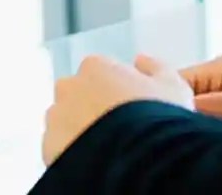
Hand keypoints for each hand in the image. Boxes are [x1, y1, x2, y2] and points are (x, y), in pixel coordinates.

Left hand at [42, 54, 192, 165]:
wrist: (139, 159)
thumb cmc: (159, 120)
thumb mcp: (173, 87)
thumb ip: (156, 68)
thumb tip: (142, 60)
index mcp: (96, 67)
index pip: (101, 75)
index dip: (118, 94)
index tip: (132, 112)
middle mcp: (68, 86)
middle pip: (78, 96)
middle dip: (94, 110)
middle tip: (119, 132)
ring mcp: (56, 117)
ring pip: (66, 123)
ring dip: (81, 132)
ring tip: (108, 149)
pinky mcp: (49, 145)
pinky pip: (60, 148)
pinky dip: (73, 153)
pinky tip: (96, 161)